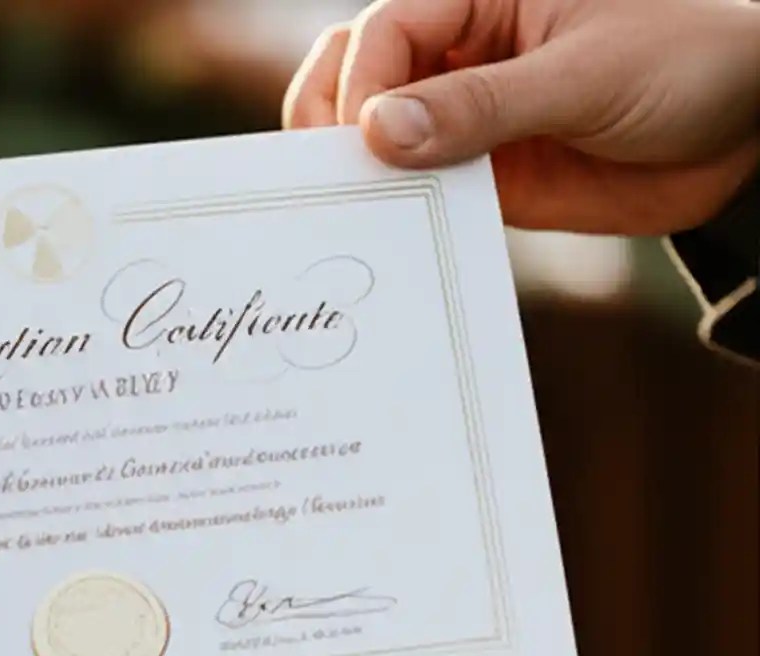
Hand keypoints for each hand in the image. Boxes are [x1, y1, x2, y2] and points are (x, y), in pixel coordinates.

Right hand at [284, 0, 759, 235]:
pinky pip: (423, 189)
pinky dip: (402, 211)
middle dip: (329, 119)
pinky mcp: (484, 172)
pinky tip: (395, 235)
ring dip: (357, 169)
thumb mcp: (584, 74)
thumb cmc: (687, 58)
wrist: (750, 130)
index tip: (365, 142)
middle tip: (329, 173)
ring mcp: (465, 115)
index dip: (362, 84)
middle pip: (354, 73)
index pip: (385, 30)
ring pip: (376, 135)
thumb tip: (380, 132)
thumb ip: (482, 105)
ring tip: (352, 207)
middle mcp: (459, 53)